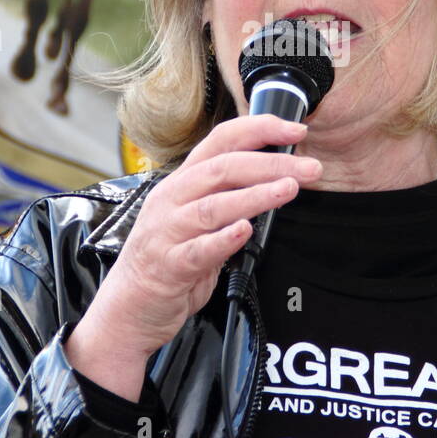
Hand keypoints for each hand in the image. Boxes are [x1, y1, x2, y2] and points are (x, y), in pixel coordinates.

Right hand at [66, 115, 321, 376]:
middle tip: (308, 169)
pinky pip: (198, 250)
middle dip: (271, 164)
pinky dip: (223, 239)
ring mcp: (167, 232)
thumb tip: (275, 179)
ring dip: (255, 196)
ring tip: (288, 190)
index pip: (221, 141)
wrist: (127, 308)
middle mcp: (171, 199)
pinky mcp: (168, 266)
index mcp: (182, 182)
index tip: (295, 131)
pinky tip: (245, 231)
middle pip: (223, 169)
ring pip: (214, 206)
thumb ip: (227, 197)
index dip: (260, 129)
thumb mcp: (195, 218)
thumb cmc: (166, 260)